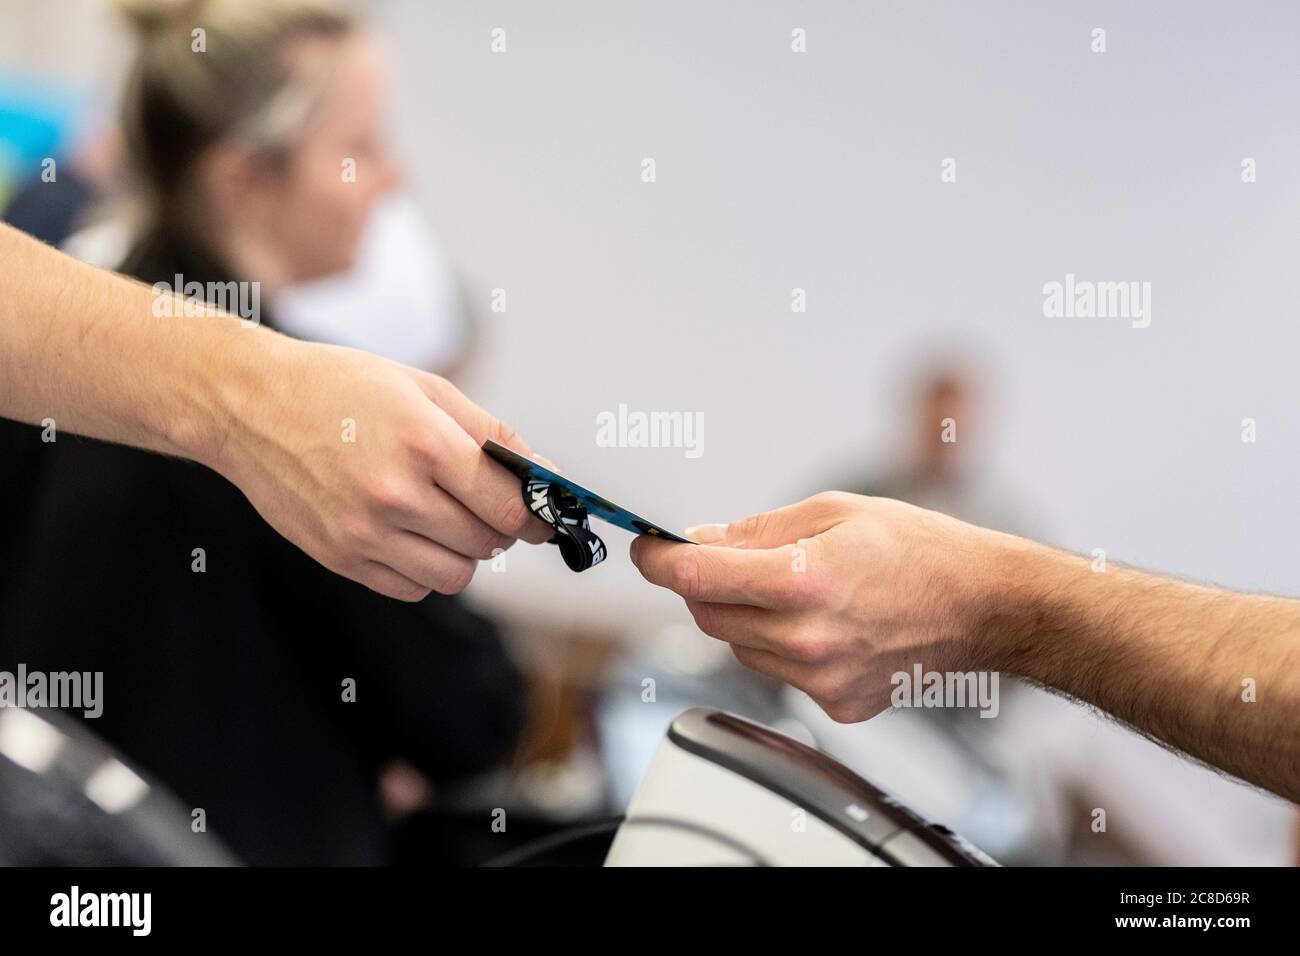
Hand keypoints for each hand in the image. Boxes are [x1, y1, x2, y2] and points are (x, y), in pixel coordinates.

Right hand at [202, 336, 552, 599]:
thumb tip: (546, 475)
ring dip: (465, 552)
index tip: (542, 513)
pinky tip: (411, 532)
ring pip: (455, 574)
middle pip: (486, 542)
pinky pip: (412, 587)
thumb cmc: (341, 388)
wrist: (248, 406)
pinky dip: (425, 567)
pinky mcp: (340, 557)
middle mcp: (395, 494)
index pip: (509, 505)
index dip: (536, 514)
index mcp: (424, 443)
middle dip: (499, 528)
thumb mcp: (424, 388)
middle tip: (485, 504)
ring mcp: (364, 532)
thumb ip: (491, 434)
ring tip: (446, 517)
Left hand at [631, 492, 1012, 721]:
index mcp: (803, 581)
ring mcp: (820, 679)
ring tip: (791, 587)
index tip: (648, 550)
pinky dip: (779, 645)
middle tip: (720, 558)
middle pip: (708, 616)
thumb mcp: (835, 512)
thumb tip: (701, 540)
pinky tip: (821, 622)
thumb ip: (758, 531)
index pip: (696, 578)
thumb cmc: (919, 550)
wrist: (983, 607)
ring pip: (739, 646)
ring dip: (742, 615)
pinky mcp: (835, 704)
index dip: (659, 561)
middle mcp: (806, 638)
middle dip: (702, 584)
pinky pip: (777, 672)